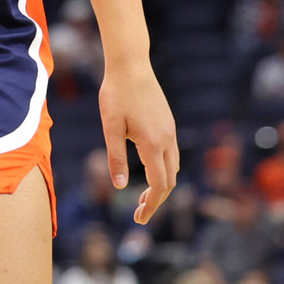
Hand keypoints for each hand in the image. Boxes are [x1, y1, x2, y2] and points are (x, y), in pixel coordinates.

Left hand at [100, 57, 179, 223]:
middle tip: (139, 213)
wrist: (131, 65)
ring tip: (143, 196)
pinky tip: (149, 170)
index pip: (159, 185)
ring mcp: (171, 131)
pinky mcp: (168, 123)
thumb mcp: (110, 127)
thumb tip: (120, 186)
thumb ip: (116, 157)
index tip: (139, 219)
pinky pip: (171, 154)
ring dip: (161, 185)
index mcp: (153, 144)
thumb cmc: (116, 94)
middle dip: (156, 200)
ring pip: (173, 167)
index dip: (151, 205)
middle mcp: (167, 140)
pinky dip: (163, 169)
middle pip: (169, 180)